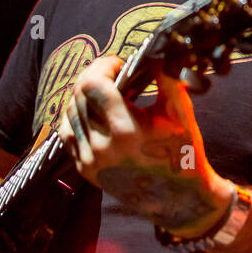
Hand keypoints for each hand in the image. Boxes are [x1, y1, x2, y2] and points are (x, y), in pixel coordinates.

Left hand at [57, 55, 234, 237]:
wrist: (179, 199)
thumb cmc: (184, 154)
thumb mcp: (180, 114)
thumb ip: (167, 80)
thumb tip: (156, 53)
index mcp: (126, 130)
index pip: (93, 84)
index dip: (103, 65)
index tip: (119, 64)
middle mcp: (102, 146)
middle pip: (78, 94)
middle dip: (93, 75)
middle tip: (111, 73)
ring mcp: (90, 160)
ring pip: (69, 112)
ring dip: (83, 95)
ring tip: (103, 91)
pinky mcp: (84, 170)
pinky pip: (67, 134)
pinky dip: (75, 116)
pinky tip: (92, 111)